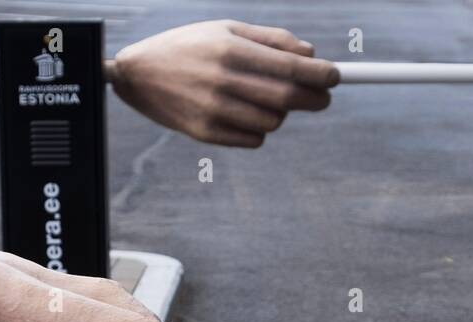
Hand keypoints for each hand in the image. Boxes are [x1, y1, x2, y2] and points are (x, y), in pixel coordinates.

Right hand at [108, 20, 339, 146]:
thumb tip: (311, 53)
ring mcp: (213, 111)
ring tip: (267, 100)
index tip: (335, 77)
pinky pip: (253, 140)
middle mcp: (223, 81)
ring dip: (281, 114)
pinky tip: (245, 115)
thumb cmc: (188, 46)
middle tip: (322, 97)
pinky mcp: (205, 134)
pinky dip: (259, 129)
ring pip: (273, 122)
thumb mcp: (226, 29)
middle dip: (314, 98)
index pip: (290, 67)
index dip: (321, 74)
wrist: (137, 74)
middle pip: (288, 98)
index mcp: (230, 50)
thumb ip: (270, 39)